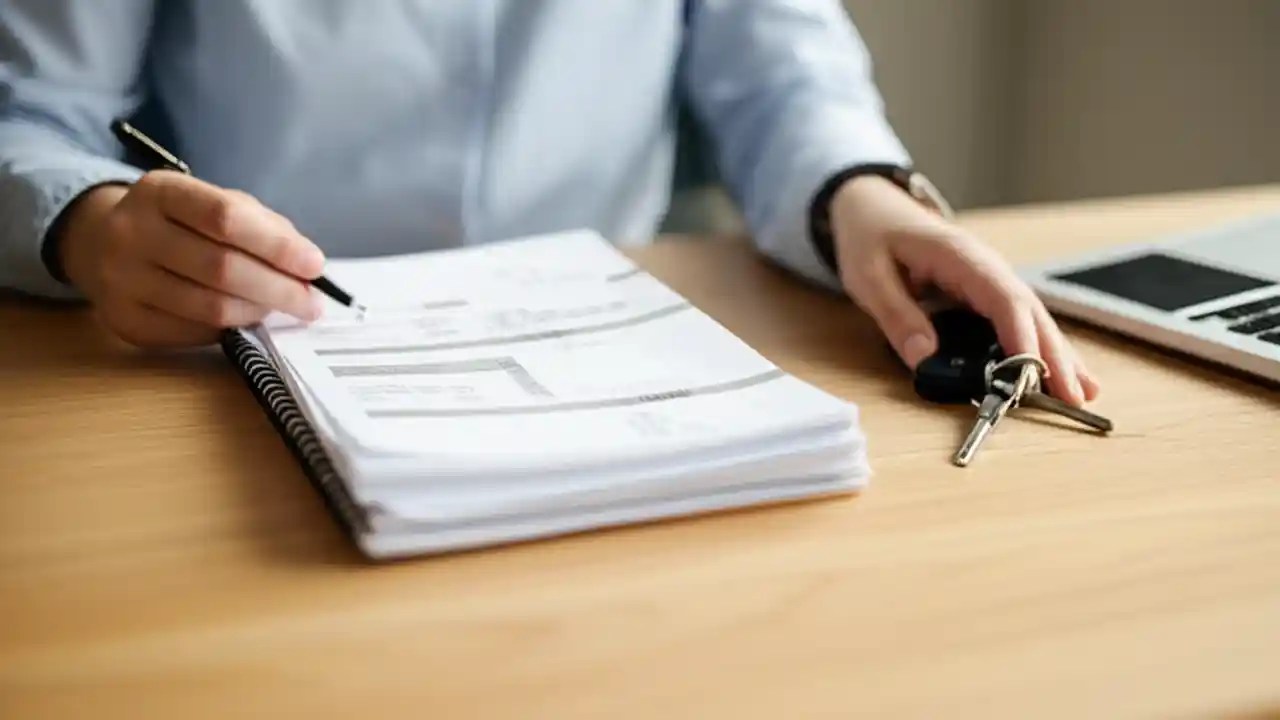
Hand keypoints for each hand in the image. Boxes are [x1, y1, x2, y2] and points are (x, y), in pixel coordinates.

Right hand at [58, 171, 325, 346]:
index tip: (315, 265)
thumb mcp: (214, 203)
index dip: (277, 245)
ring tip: (284, 310)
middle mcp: (131, 232)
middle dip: (279, 289)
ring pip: (209, 307)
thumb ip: (261, 227)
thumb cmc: (181, 223)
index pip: (225, 218)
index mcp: (160, 191)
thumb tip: (306, 268)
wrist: (102, 243)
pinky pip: (193, 332)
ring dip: (258, 312)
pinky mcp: (123, 320)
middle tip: (312, 303)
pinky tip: (244, 318)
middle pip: (221, 268)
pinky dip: (229, 328)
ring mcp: (120, 280)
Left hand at [830, 176, 1099, 405]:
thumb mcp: (868, 276)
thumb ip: (896, 316)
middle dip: (1054, 354)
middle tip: (1075, 396)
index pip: (1002, 299)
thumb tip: (925, 357)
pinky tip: (1062, 370)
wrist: (873, 208)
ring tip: (1084, 392)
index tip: (1033, 372)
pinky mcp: (985, 291)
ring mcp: (989, 278)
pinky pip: (1019, 319)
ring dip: (1058, 353)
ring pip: (1032, 317)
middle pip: (1029, 311)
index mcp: (959, 256)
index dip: (1020, 337)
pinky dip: (1041, 345)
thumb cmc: (871, 237)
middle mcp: (985, 266)